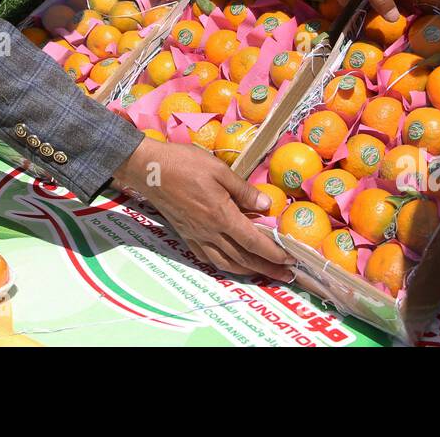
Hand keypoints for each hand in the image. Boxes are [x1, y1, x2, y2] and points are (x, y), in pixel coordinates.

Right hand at [111, 137, 293, 280]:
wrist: (149, 170)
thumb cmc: (185, 164)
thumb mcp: (219, 170)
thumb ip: (244, 191)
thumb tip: (267, 205)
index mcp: (221, 216)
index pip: (253, 242)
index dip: (273, 253)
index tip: (290, 259)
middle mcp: (210, 232)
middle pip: (243, 258)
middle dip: (268, 268)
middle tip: (287, 275)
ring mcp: (197, 236)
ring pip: (226, 263)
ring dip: (248, 271)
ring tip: (265, 272)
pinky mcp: (186, 235)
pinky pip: (208, 258)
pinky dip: (225, 265)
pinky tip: (231, 264)